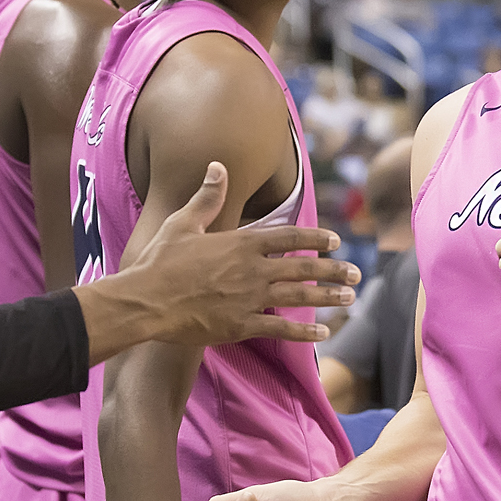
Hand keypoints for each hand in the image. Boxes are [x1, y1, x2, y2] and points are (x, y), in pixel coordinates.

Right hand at [117, 163, 361, 346]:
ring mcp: (249, 297)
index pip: (289, 237)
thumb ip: (207, 197)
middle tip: (356, 274)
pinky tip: (324, 334)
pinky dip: (305, 332)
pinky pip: (281, 327)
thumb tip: (218, 166)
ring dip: (328, 297)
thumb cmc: (160, 261)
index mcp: (241, 243)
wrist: (144, 300)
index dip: (316, 239)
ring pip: (299, 296)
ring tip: (349, 299)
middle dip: (333, 270)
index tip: (336, 241)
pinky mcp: (241, 324)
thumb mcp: (182, 222)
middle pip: (303, 268)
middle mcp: (252, 269)